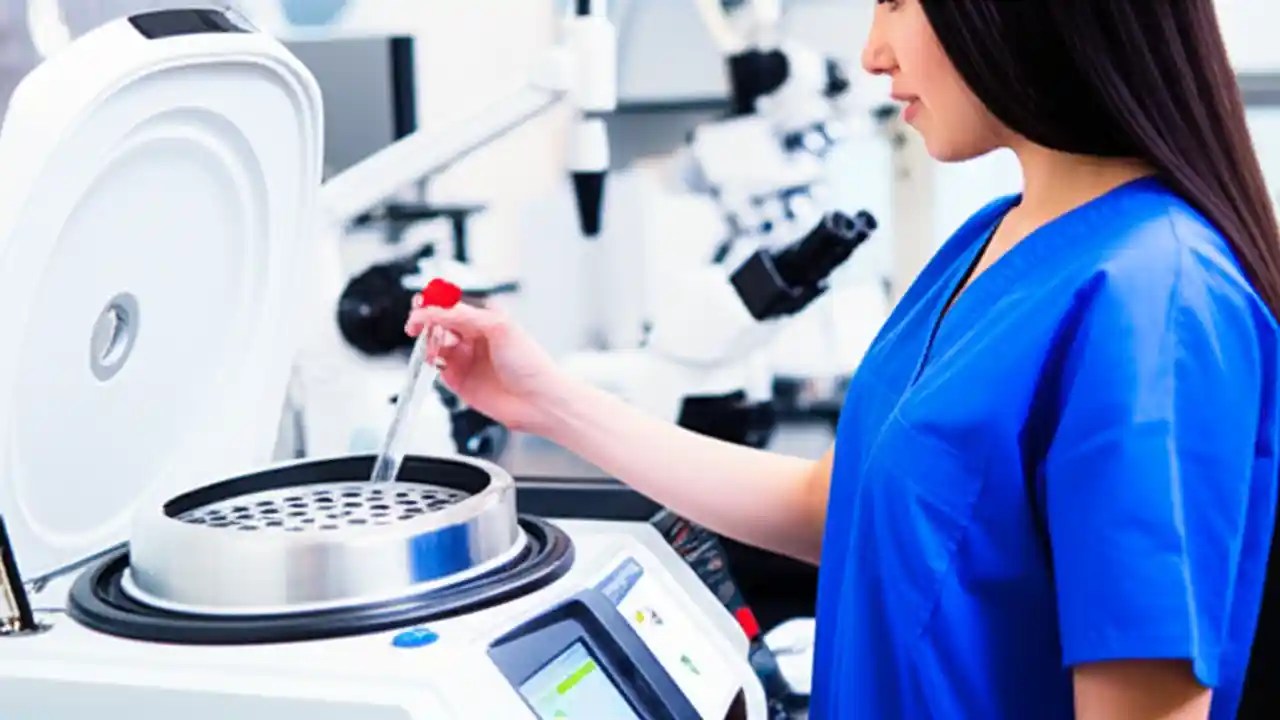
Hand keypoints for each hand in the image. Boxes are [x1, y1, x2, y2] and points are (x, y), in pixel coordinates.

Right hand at [405, 302, 567, 433]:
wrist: (538, 401)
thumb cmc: (531, 364)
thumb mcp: (499, 328)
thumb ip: (465, 316)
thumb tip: (437, 311)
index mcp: (486, 321)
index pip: (452, 307)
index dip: (433, 305)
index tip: (419, 306)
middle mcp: (474, 339)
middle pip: (439, 325)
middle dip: (426, 323)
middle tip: (417, 325)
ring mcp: (466, 360)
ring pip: (435, 346)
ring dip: (429, 344)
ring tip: (434, 347)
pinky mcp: (460, 382)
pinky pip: (437, 368)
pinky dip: (432, 363)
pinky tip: (437, 361)